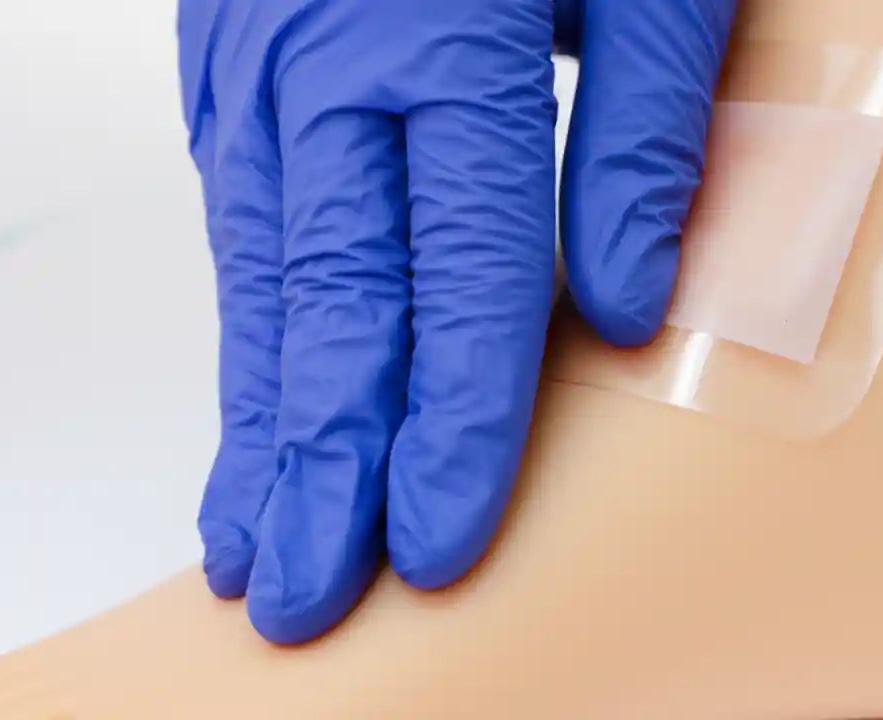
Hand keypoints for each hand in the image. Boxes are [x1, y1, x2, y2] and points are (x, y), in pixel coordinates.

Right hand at [177, 0, 734, 643]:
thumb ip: (647, 128)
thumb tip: (618, 306)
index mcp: (451, 31)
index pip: (460, 269)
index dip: (454, 416)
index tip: (442, 537)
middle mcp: (327, 57)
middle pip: (331, 297)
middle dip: (324, 459)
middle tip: (313, 591)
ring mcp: (260, 58)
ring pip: (262, 273)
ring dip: (260, 416)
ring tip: (253, 536)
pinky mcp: (234, 59)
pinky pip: (239, 218)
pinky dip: (246, 327)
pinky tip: (250, 400)